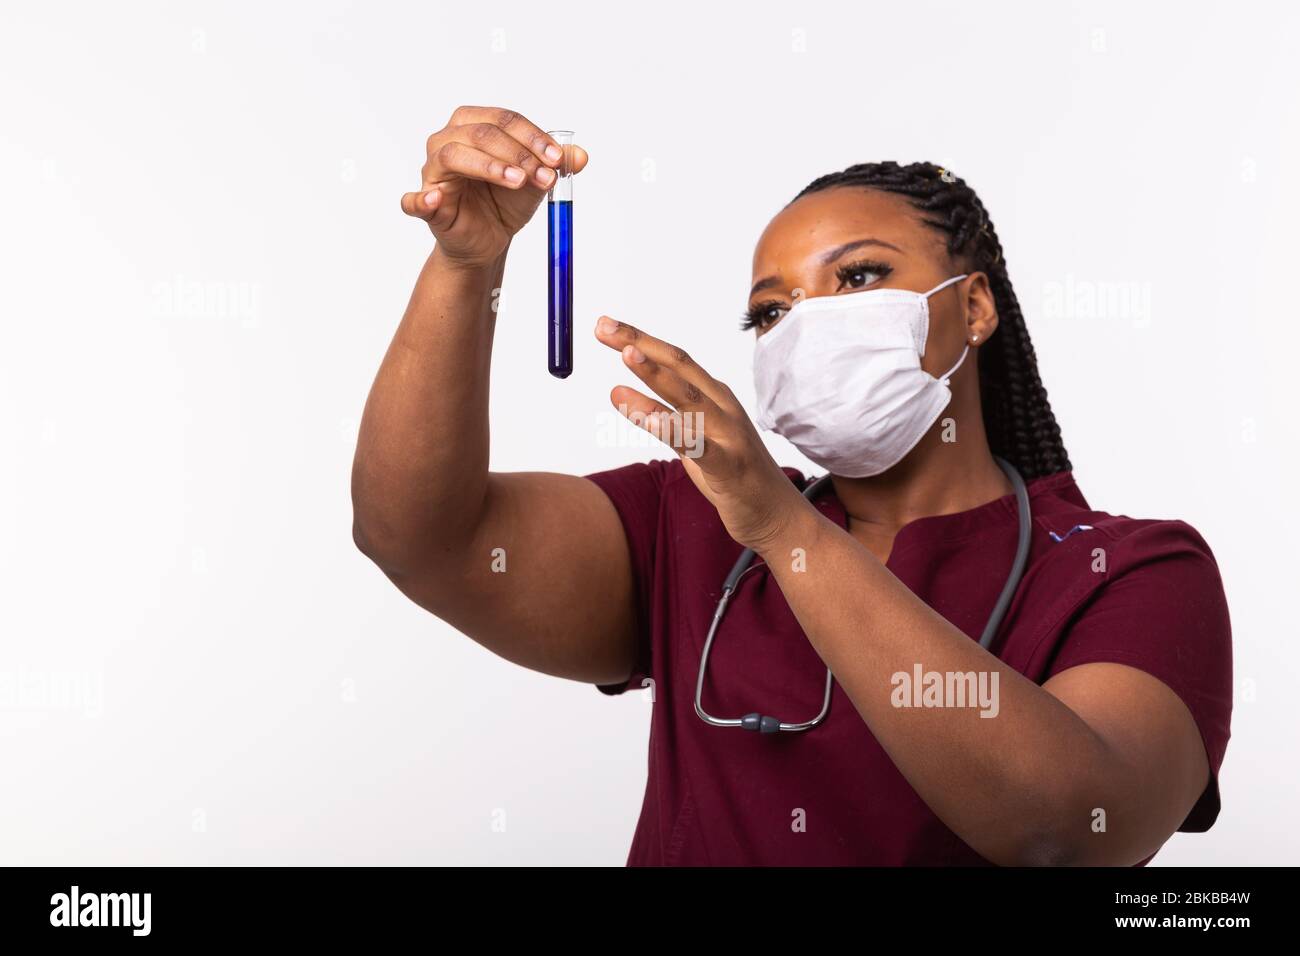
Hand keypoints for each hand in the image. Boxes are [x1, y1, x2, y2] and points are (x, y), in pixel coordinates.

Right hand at [400, 106, 587, 267]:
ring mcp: (433, 171)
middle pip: (480, 132)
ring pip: (454, 154)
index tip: (557, 159)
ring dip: (489, 166)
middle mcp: (448, 141)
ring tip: (517, 182)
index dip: (533, 137)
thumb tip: (580, 156)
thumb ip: (557, 165)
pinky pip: (414, 199)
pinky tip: (434, 199)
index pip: (503, 120)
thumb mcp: (537, 182)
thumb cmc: (505, 202)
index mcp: (473, 126)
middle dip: (517, 153)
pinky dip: (421, 199)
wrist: (489, 241)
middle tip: (543, 175)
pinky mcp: (426, 203)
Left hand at [594, 316, 812, 553]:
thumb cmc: (731, 473)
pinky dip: (673, 430)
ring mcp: (728, 435)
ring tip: (626, 356)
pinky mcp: (729, 466)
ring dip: (656, 375)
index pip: (673, 359)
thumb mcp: (688, 440)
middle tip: (603, 326)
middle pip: (678, 366)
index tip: (604, 324)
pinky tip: (650, 420)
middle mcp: (722, 407)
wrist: (774, 514)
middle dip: (640, 343)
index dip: (638, 339)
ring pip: (688, 399)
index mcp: (713, 396)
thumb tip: (617, 391)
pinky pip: (698, 446)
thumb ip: (657, 416)